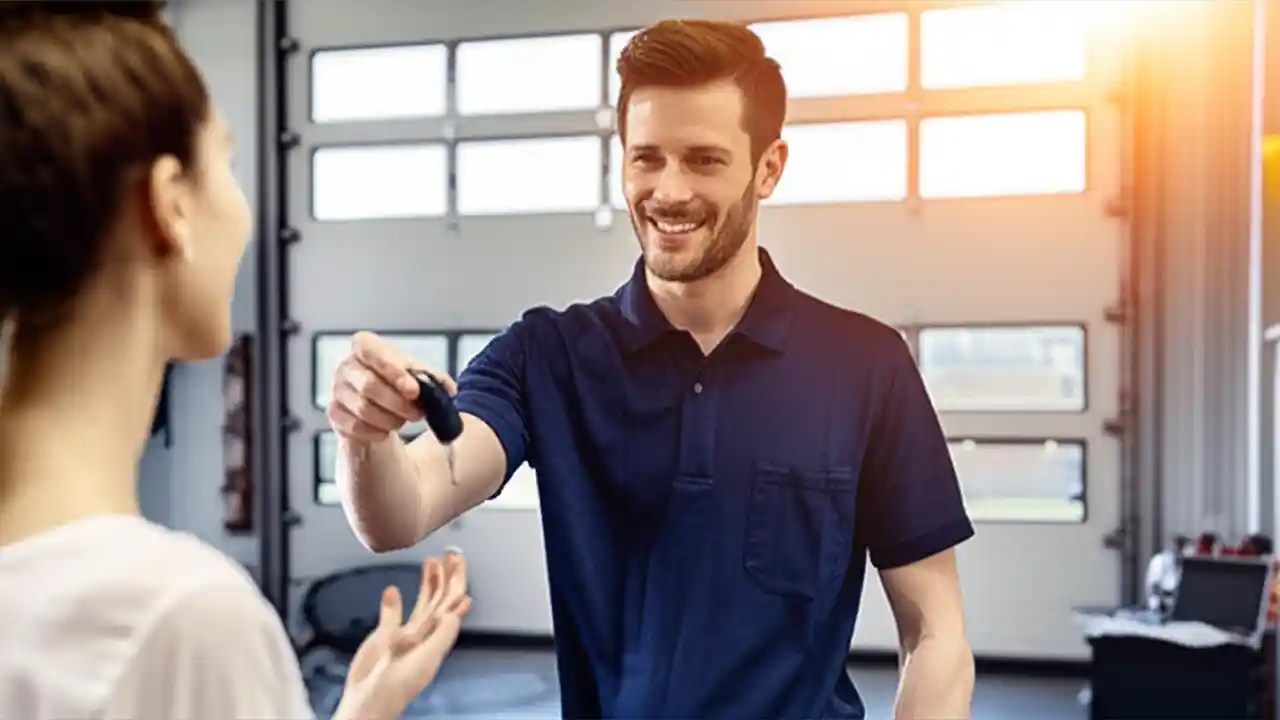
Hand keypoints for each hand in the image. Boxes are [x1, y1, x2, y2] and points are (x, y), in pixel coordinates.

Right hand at [328, 331, 457, 442]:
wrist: (380, 409)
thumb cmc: (398, 385)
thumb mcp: (419, 377)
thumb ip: (435, 380)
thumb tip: (448, 390)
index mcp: (364, 347)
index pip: (370, 350)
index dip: (392, 369)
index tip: (413, 390)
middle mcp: (346, 366)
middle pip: (368, 385)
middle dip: (398, 403)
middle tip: (419, 413)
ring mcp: (337, 390)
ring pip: (363, 409)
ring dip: (390, 420)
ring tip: (403, 420)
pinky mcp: (334, 414)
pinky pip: (354, 427)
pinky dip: (376, 432)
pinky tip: (386, 431)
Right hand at [335, 552, 472, 719]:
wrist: (367, 701)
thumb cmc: (396, 688)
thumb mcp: (424, 661)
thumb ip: (440, 635)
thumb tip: (457, 609)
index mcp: (437, 638)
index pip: (453, 604)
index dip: (458, 583)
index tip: (460, 562)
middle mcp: (426, 633)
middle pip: (441, 599)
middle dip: (447, 576)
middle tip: (450, 553)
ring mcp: (407, 635)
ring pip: (423, 603)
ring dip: (429, 582)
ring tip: (430, 561)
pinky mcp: (387, 637)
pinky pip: (395, 614)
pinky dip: (395, 601)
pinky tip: (393, 589)